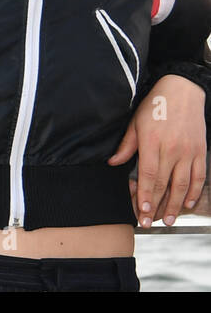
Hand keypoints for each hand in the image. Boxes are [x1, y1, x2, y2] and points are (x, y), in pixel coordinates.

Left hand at [109, 75, 207, 226]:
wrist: (182, 91)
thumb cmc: (155, 106)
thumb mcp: (135, 123)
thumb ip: (126, 145)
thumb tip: (112, 163)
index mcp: (152, 142)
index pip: (149, 175)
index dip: (146, 195)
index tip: (142, 210)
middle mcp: (172, 149)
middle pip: (165, 184)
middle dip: (158, 206)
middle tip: (151, 221)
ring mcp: (188, 151)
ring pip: (183, 184)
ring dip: (177, 205)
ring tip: (170, 219)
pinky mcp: (200, 151)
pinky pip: (199, 176)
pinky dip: (195, 191)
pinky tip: (188, 203)